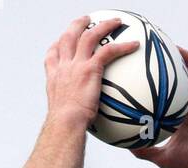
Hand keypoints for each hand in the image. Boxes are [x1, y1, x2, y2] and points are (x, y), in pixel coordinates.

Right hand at [45, 15, 139, 129]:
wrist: (65, 124)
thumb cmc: (65, 128)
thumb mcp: (63, 118)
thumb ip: (71, 114)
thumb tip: (79, 126)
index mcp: (55, 78)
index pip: (52, 56)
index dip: (57, 46)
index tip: (60, 42)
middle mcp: (63, 67)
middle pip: (68, 37)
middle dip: (77, 25)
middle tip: (85, 20)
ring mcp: (76, 65)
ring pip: (89, 36)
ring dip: (103, 26)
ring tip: (114, 22)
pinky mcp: (90, 68)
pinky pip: (109, 51)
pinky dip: (123, 46)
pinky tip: (135, 45)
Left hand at [131, 46, 187, 167]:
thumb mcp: (162, 157)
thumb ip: (144, 150)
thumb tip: (124, 146)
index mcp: (180, 110)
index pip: (168, 86)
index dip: (159, 73)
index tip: (144, 63)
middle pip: (183, 72)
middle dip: (173, 57)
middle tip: (158, 45)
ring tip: (178, 50)